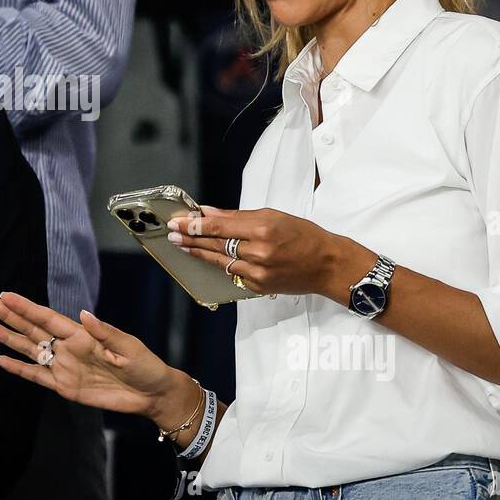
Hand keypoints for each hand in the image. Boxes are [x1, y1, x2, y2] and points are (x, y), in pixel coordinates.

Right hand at [0, 291, 177, 419]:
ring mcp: (64, 366)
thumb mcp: (130, 347)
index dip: (25, 307)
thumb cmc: (145, 366)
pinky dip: (19, 369)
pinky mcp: (65, 387)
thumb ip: (104, 332)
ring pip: (29, 349)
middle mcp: (68, 347)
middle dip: (8, 315)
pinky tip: (1, 360)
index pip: (47, 318)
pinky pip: (37, 376)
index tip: (5, 295)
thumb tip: (82, 314)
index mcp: (82, 334)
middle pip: (31, 329)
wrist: (151, 395)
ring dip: (7, 337)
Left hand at [166, 205, 360, 300]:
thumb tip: (210, 213)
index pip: (219, 227)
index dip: (195, 225)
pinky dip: (220, 264)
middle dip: (191, 238)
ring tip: (180, 245)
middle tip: (172, 233)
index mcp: (262, 230)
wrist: (327, 265)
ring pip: (220, 261)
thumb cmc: (303, 235)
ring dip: (198, 252)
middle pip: (215, 244)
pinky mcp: (258, 287)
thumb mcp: (273, 216)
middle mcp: (258, 252)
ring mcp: (257, 272)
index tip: (179, 222)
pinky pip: (232, 273)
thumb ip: (238, 216)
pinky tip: (206, 257)